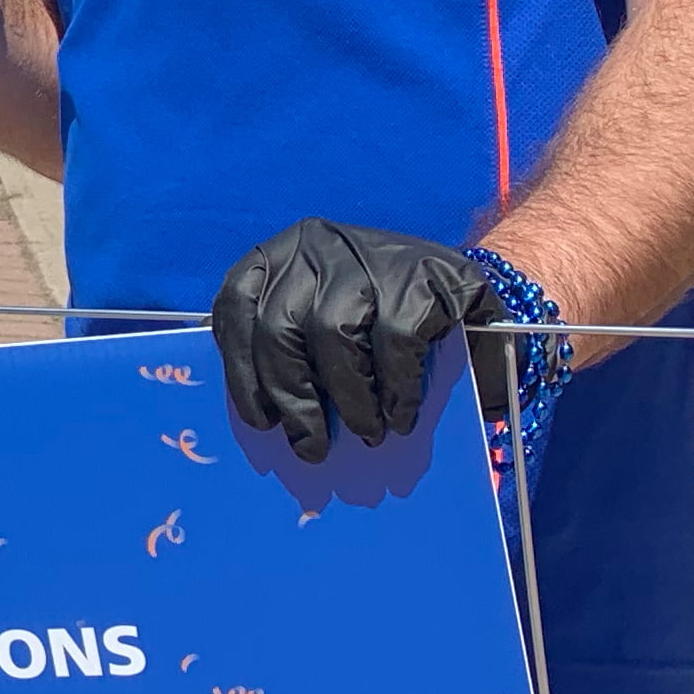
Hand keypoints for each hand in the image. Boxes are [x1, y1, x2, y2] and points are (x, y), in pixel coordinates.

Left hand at [209, 219, 517, 463]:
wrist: (457, 282)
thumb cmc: (376, 315)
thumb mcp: (324, 317)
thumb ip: (293, 351)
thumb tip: (275, 420)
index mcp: (279, 256)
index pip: (236, 306)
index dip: (240, 368)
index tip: (260, 420)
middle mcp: (314, 247)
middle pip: (278, 327)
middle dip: (292, 397)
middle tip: (311, 446)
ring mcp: (366, 256)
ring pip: (332, 334)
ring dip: (349, 398)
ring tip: (366, 433)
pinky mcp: (418, 276)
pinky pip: (394, 342)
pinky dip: (396, 389)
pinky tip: (400, 416)